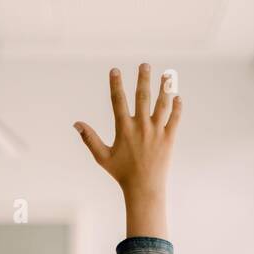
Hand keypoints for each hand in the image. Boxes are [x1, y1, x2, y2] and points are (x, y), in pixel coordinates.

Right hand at [75, 65, 181, 237]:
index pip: (118, 101)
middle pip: (142, 96)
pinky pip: (175, 119)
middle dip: (143, 79)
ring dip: (164, 87)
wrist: (144, 188)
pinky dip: (177, 107)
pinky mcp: (169, 138)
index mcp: (124, 129)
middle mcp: (141, 127)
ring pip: (162, 104)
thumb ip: (90, 138)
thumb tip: (76, 124)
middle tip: (144, 65)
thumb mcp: (102, 157)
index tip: (115, 70)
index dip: (115, 84)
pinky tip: (177, 97)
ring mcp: (157, 131)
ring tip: (167, 74)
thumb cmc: (121, 173)